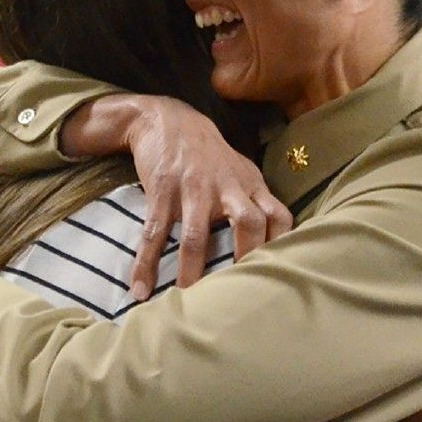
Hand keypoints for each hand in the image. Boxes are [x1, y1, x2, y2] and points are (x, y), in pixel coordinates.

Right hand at [124, 97, 291, 298]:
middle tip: (238, 293)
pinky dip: (146, 262)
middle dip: (246, 256)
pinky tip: (140, 288)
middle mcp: (227, 187)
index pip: (278, 216)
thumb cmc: (210, 155)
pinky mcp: (163, 190)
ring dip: (190, 271)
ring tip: (185, 301)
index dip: (281, 244)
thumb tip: (274, 245)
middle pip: (249, 222)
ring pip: (196, 235)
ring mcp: (194, 188)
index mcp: (250, 186)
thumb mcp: (241, 172)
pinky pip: (155, 233)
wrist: (168, 121)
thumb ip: (258, 203)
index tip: (277, 274)